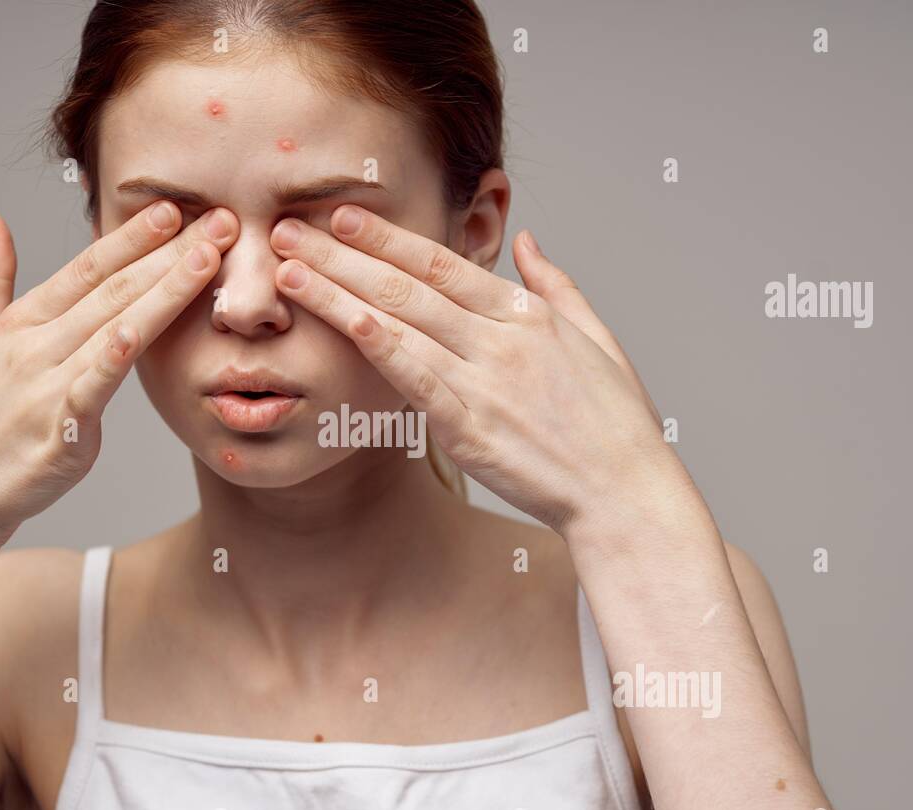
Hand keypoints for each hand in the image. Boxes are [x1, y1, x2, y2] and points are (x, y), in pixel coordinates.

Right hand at [0, 203, 238, 545]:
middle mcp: (34, 344)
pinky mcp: (57, 429)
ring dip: (166, 288)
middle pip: (114, 288)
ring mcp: (45, 384)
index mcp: (21, 322)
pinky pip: (91, 387)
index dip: (133, 236)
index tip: (175, 206)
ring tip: (209, 255)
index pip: (87, 268)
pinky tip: (141, 331)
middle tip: (222, 218)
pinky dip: (113, 357)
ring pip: (115, 325)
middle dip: (171, 250)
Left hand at [270, 206, 684, 538]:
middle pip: (407, 285)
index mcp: (527, 316)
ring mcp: (485, 381)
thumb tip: (528, 240)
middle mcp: (501, 339)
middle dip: (341, 254)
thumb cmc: (614, 422)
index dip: (387, 237)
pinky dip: (378, 346)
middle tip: (289, 230)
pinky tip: (341, 321)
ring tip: (288, 270)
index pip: (443, 264)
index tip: (342, 215)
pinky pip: (415, 378)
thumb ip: (556, 284)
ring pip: (399, 324)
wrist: (624, 491)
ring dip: (338, 293)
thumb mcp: (597, 337)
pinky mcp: (471, 427)